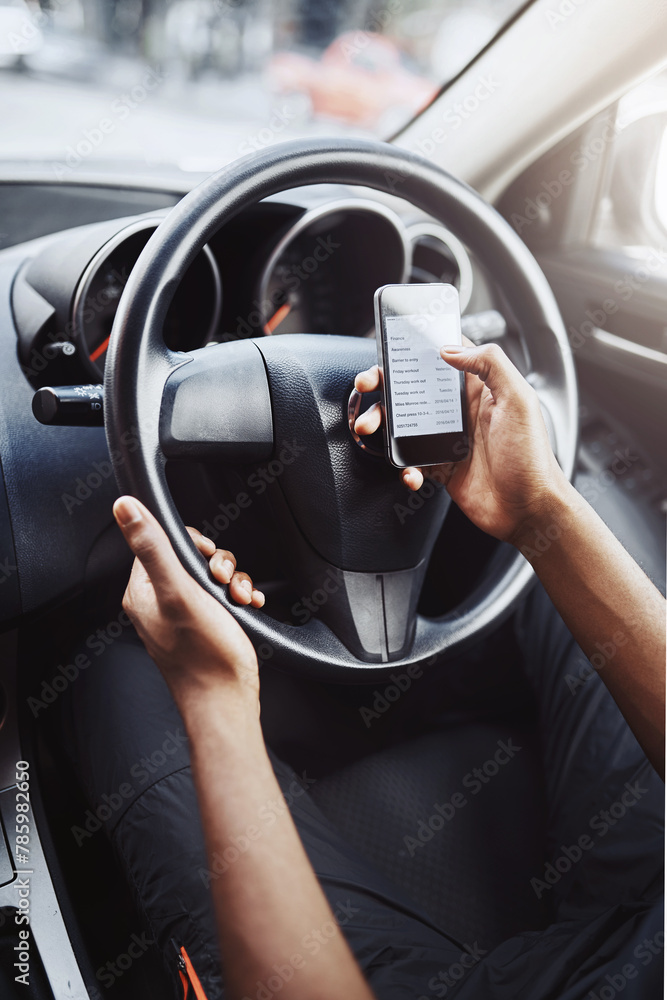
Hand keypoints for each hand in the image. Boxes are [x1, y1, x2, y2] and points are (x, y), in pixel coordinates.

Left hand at [113, 496, 262, 711]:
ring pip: (209, 575)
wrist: (226, 700)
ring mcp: (180, 615)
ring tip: (238, 597)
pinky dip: (237, 596)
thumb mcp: (179, 591)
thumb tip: (125, 507)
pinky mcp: (202, 626)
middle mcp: (157, 602)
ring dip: (232, 579)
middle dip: (217, 563)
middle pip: (189, 556)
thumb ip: (153, 547)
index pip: (159, 541)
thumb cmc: (204, 654)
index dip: (191, 543)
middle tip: (223, 581)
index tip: (207, 558)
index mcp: (142, 591)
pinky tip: (247, 605)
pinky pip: (219, 597)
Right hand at [354, 341, 567, 543]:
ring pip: (403, 424)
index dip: (417, 348)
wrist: (528, 509)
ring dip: (381, 424)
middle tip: (366, 385)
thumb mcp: (519, 399)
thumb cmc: (532, 457)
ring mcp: (447, 439)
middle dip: (383, 384)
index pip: (444, 357)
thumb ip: (490, 364)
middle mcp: (460, 411)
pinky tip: (409, 472)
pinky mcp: (440, 467)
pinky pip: (411, 461)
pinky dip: (403, 467)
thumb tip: (450, 349)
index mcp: (479, 389)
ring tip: (368, 427)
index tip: (393, 346)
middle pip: (413, 388)